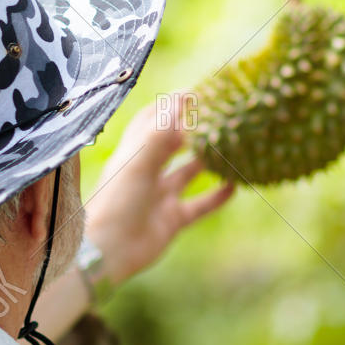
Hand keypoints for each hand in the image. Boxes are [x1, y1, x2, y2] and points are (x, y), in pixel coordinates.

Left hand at [85, 92, 234, 283]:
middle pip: (173, 142)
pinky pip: (199, 205)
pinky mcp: (171, 219)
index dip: (173, 105)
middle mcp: (146, 171)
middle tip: (222, 115)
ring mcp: (160, 195)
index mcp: (133, 153)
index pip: (153, 119)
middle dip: (194, 129)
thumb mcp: (139, 163)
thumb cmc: (117, 202)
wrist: (108, 252)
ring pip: (189, 172)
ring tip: (233, 146)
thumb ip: (162, 133)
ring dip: (208, 161)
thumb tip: (182, 100)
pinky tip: (235, 186)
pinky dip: (216, 196)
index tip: (199, 93)